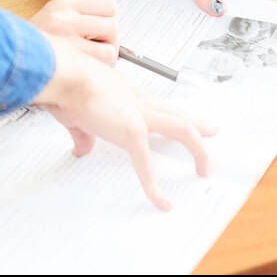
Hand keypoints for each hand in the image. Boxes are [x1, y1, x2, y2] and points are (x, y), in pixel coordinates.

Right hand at [29, 0, 117, 64]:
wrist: (4, 61)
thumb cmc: (31, 46)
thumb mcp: (52, 20)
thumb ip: (79, 20)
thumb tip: (111, 29)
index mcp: (61, 5)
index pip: (108, 6)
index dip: (108, 21)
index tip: (100, 32)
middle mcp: (63, 18)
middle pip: (113, 26)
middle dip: (109, 42)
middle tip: (95, 50)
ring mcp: (65, 39)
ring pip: (110, 49)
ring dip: (104, 59)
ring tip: (87, 62)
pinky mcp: (69, 60)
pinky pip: (102, 62)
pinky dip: (99, 70)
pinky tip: (84, 71)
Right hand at [33, 36, 217, 208]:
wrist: (63, 73)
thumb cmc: (64, 80)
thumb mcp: (75, 110)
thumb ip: (82, 131)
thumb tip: (82, 148)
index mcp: (125, 93)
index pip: (156, 105)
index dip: (171, 113)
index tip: (182, 117)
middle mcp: (138, 101)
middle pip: (178, 113)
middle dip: (198, 125)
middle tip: (213, 132)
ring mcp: (139, 116)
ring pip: (182, 129)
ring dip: (198, 149)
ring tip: (204, 167)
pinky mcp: (132, 132)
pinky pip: (147, 165)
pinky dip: (155, 187)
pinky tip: (162, 202)